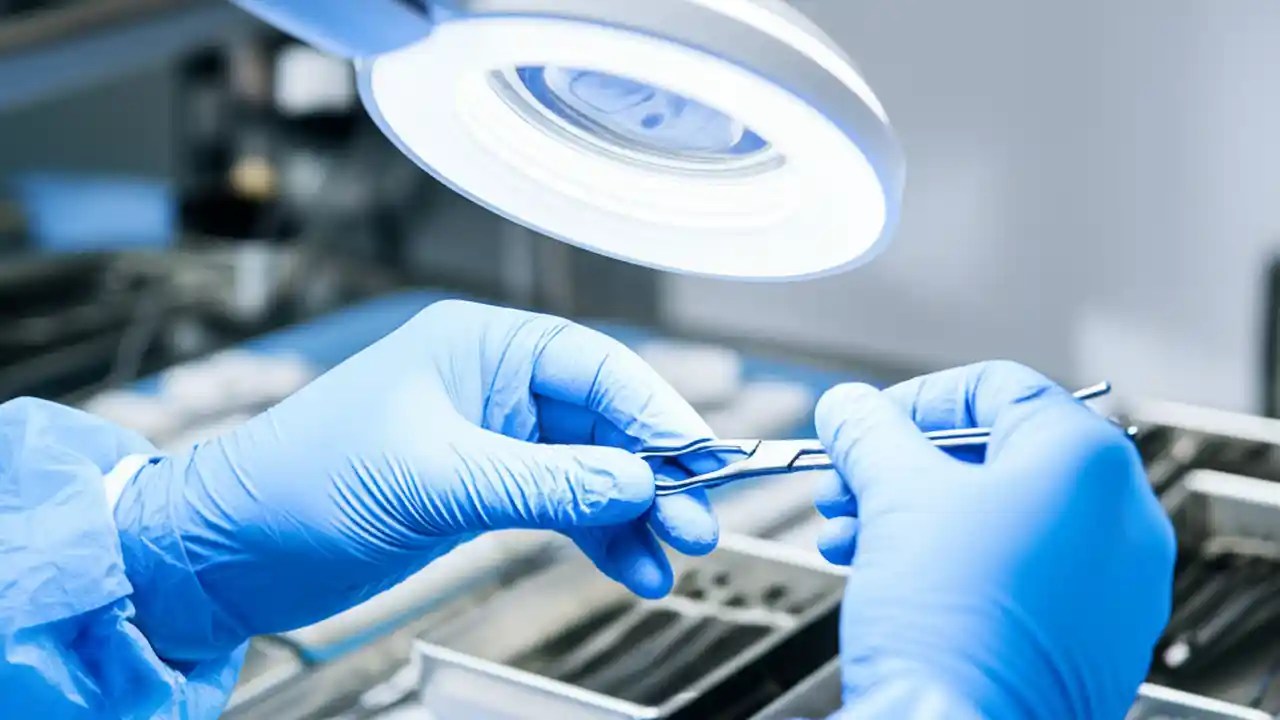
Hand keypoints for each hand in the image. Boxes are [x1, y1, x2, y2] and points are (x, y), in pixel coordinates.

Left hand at [115, 300, 718, 661]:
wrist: (231, 547)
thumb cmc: (303, 481)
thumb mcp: (433, 478)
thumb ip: (543, 481)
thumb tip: (636, 481)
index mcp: (479, 346)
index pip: (593, 365)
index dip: (655, 408)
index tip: (699, 455)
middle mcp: (493, 385)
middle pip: (604, 421)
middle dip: (655, 470)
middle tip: (699, 519)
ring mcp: (492, 440)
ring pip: (591, 469)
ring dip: (636, 512)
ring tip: (675, 554)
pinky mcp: (482, 489)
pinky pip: (563, 506)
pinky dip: (600, 536)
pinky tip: (633, 567)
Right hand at [814, 362, 1174, 718]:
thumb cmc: (953, 627)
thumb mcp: (894, 497)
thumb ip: (870, 434)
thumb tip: (851, 409)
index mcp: (1088, 463)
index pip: (997, 387)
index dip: (915, 399)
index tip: (869, 422)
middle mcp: (1119, 519)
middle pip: (993, 455)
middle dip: (901, 466)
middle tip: (849, 482)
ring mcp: (1112, 586)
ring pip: (999, 518)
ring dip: (913, 515)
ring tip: (851, 535)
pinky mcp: (1089, 640)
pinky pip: (1016, 574)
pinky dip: (951, 562)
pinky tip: (885, 573)